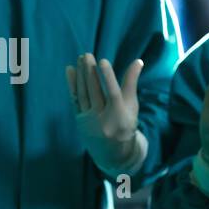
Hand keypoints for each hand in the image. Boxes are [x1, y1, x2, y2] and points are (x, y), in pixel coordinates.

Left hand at [66, 54, 142, 173]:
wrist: (112, 154)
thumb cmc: (125, 124)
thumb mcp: (132, 107)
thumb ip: (131, 83)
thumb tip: (138, 61)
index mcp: (119, 115)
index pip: (113, 93)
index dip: (108, 77)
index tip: (103, 61)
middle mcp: (103, 119)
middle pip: (95, 91)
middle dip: (90, 72)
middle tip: (87, 55)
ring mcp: (89, 120)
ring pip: (83, 93)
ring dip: (81, 75)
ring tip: (81, 58)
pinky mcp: (79, 120)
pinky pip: (75, 99)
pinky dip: (72, 84)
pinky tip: (70, 69)